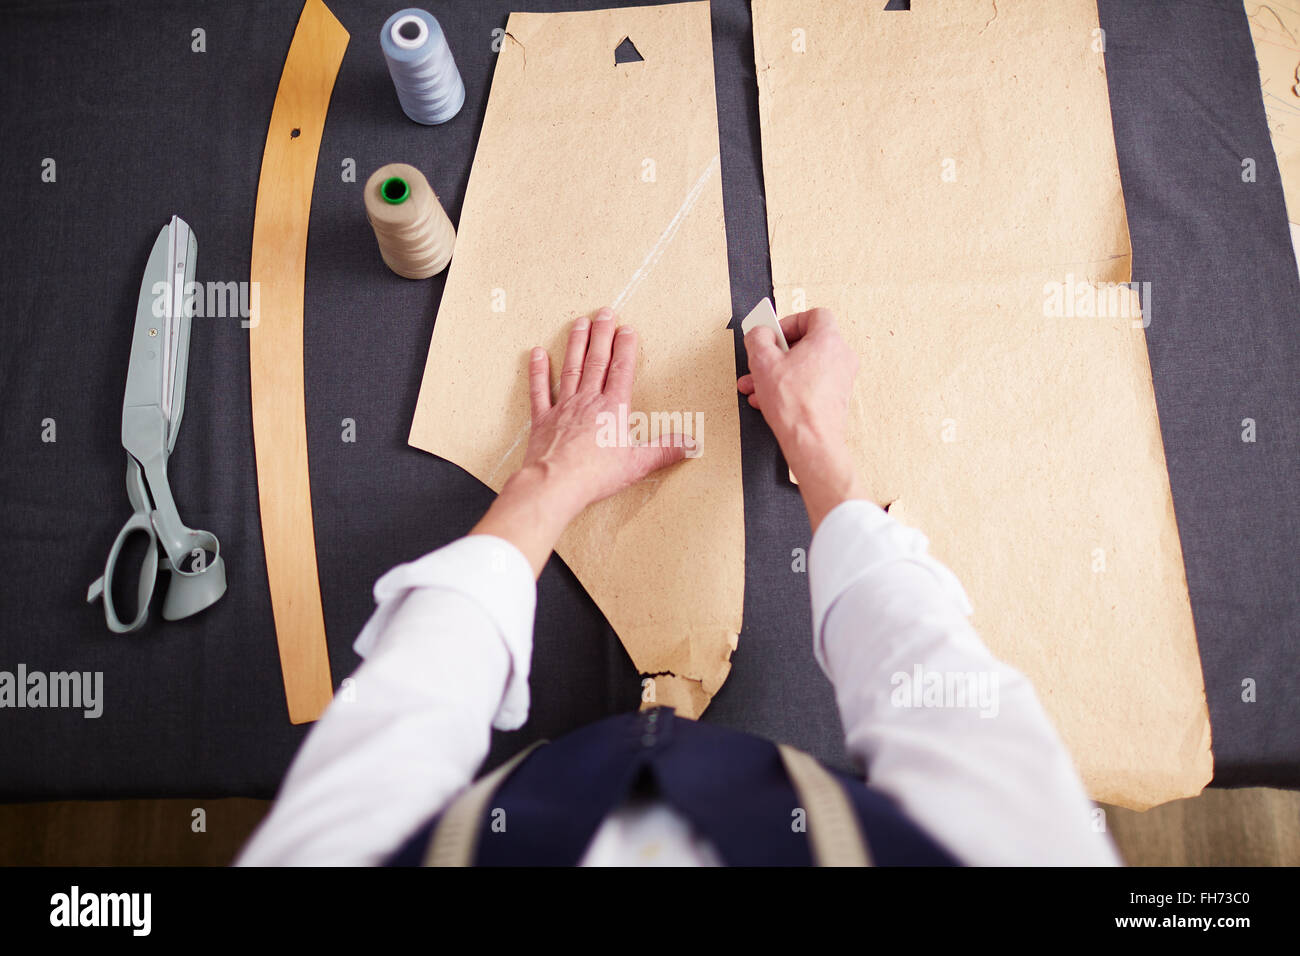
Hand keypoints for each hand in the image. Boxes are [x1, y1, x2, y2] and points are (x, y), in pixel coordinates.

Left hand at [472, 307, 689, 574]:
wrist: (555, 484)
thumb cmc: (595, 475)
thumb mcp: (638, 463)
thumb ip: (665, 450)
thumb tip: (692, 443)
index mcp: (613, 408)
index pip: (622, 370)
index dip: (625, 347)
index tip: (626, 328)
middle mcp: (588, 401)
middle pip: (597, 361)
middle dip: (601, 335)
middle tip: (604, 312)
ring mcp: (563, 407)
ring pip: (571, 368)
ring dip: (575, 344)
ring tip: (578, 322)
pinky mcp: (542, 419)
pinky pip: (540, 390)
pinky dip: (538, 371)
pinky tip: (536, 353)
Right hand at [737, 307, 870, 529]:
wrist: (811, 442)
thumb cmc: (795, 405)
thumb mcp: (763, 362)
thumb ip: (758, 338)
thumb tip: (760, 333)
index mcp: (828, 340)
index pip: (814, 315)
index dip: (789, 321)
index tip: (773, 334)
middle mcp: (840, 357)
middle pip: (805, 344)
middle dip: (776, 354)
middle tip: (760, 362)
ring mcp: (840, 379)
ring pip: (804, 367)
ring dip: (777, 374)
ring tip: (756, 386)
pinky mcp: (835, 398)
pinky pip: (809, 384)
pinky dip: (789, 388)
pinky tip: (767, 400)